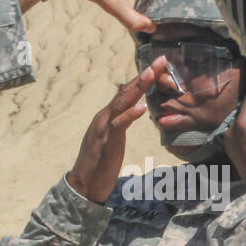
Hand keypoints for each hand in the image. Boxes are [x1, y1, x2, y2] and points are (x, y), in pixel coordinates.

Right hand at [65, 61, 158, 203]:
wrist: (84, 185)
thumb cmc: (100, 164)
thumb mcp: (112, 138)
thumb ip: (120, 121)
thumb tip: (131, 106)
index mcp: (107, 117)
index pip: (126, 92)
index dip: (142, 77)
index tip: (159, 65)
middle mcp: (104, 118)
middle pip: (125, 91)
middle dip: (144, 75)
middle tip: (161, 60)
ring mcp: (103, 129)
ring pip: (121, 103)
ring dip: (138, 87)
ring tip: (152, 73)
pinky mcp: (106, 144)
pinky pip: (118, 126)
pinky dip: (129, 115)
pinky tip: (141, 107)